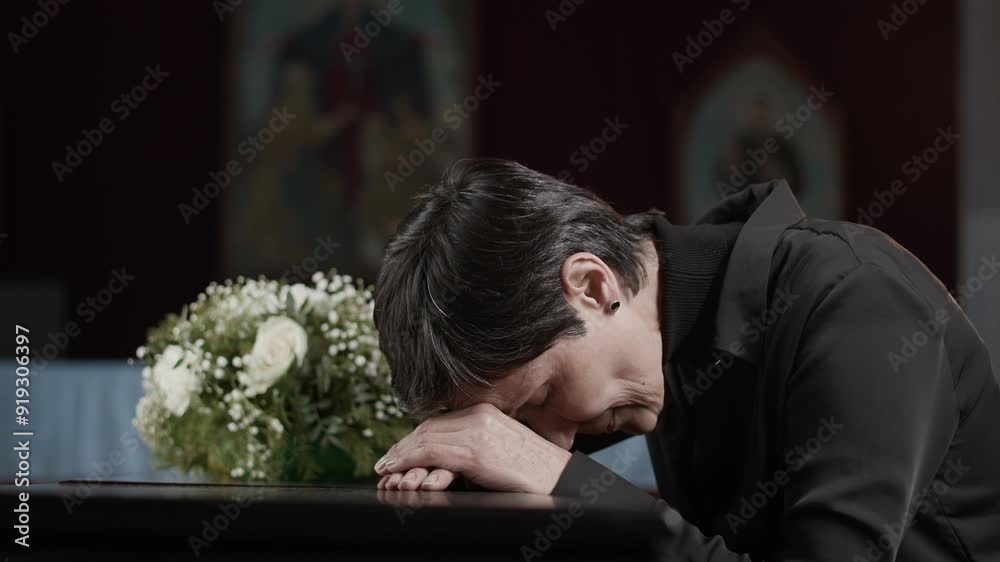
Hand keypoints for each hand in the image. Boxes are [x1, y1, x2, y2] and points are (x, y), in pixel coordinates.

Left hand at [374, 403, 572, 494]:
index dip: (416, 437)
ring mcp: (477, 432)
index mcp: (486, 411)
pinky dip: (408, 461)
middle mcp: (479, 416)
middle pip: (429, 428)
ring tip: (386, 470)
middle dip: (404, 446)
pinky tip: (396, 471)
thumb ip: (481, 443)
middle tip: (386, 463)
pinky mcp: (475, 452)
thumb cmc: (537, 470)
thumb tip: (458, 457)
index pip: (441, 421)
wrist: (560, 479)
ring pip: (426, 440)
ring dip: (400, 456)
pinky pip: (432, 453)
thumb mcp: (505, 447)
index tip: (400, 451)